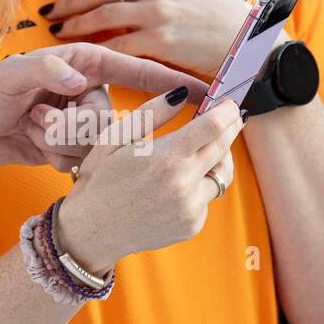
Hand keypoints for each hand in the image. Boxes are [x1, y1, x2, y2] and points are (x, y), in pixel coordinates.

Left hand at [0, 42, 208, 172]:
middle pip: (112, 119)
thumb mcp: (10, 77)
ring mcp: (85, 123)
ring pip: (99, 146)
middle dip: (72, 128)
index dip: (169, 80)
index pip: (134, 69)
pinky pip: (84, 164)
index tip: (206, 90)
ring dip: (58, 143)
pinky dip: (56, 159)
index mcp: (83, 63)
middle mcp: (90, 91)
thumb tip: (77, 80)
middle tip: (35, 120)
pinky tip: (34, 145)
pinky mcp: (76, 149)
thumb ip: (43, 71)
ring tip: (30, 129)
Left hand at [41, 0, 253, 78]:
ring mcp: (158, 12)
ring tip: (57, 31)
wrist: (255, 44)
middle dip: (70, 1)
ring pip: (102, 14)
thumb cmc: (224, 23)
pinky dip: (96, 50)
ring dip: (75, 23)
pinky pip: (117, 45)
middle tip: (48, 11)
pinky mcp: (160, 40)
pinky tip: (82, 55)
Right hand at [50, 93, 243, 274]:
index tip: (230, 103)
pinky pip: (206, 198)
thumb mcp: (114, 138)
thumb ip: (150, 113)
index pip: (212, 128)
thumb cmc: (99, 180)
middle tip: (231, 118)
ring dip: (217, 159)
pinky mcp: (192, 225)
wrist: (91, 230)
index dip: (227, 112)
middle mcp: (183, 184)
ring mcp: (190, 208)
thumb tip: (180, 94)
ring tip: (202, 151)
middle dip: (230, 129)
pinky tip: (176, 184)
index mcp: (165, 158)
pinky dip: (198, 186)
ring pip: (220, 175)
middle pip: (223, 148)